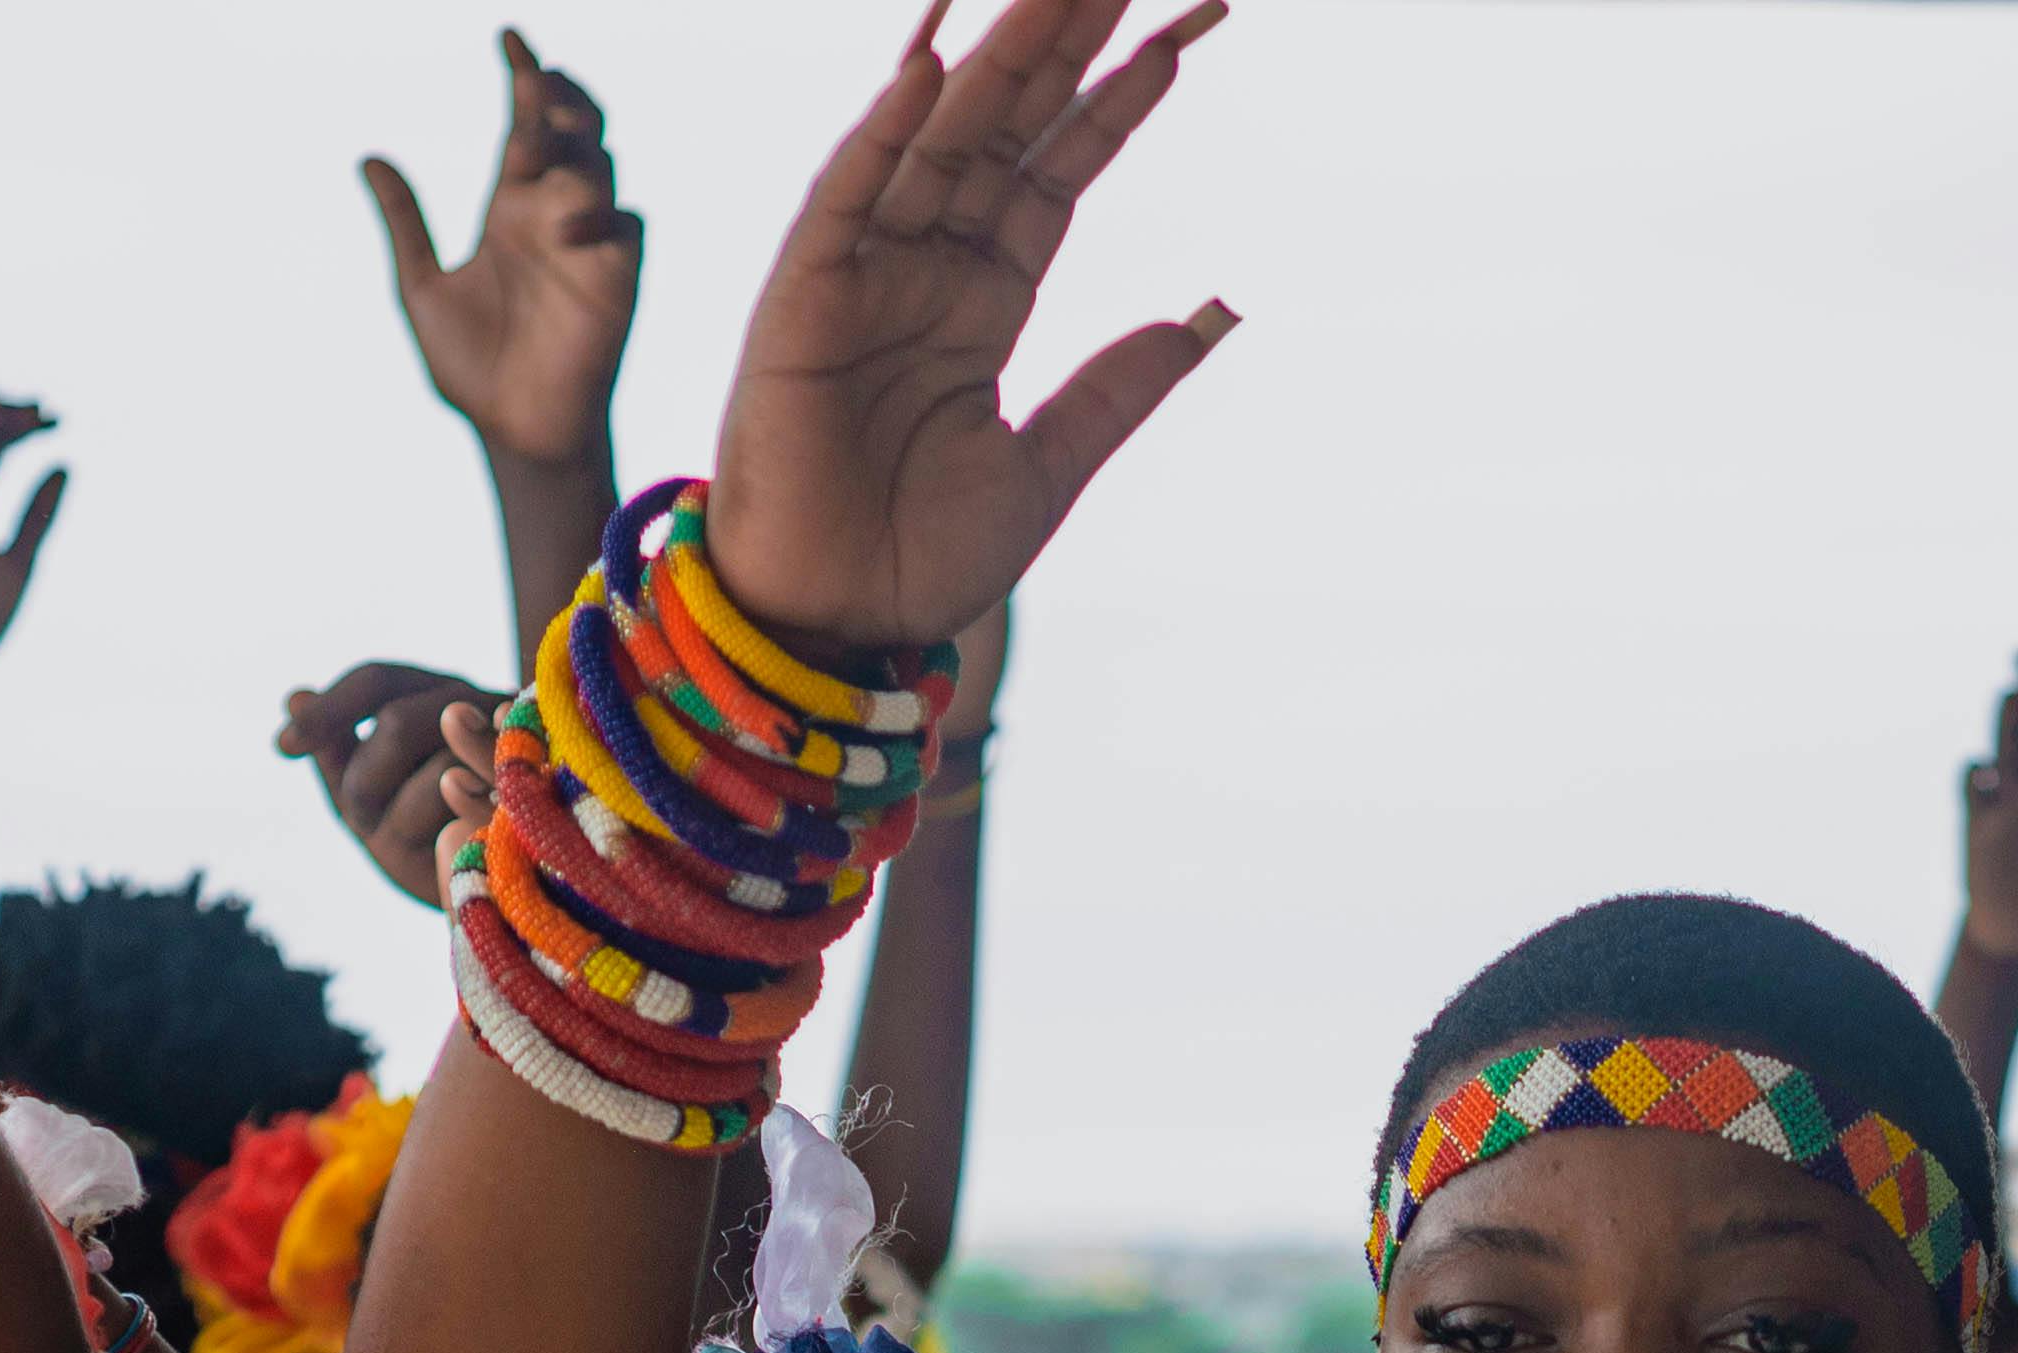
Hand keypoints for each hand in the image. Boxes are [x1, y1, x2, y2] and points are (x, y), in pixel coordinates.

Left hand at [283, 658, 490, 907]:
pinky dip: (460, 825)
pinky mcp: (538, 791)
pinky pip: (485, 809)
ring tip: (407, 845)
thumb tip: (294, 698)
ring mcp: (512, 743)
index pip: (373, 682)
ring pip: (442, 767)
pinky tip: (449, 846)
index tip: (283, 747)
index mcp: (429, 696)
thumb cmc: (430, 836)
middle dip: (366, 780)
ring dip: (409, 818)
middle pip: (398, 723)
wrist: (509, 883)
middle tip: (363, 824)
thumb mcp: (373, 800)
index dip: (330, 710)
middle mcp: (473, 704)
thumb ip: (337, 753)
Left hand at [367, 27, 642, 470]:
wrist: (514, 431)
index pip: (522, 127)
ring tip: (548, 135)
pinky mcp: (618, 280)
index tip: (509, 37)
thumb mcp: (420, 288)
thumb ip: (404, 223)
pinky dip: (602, 211)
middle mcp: (552, 216)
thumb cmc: (469, 370)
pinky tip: (568, 224)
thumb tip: (368, 157)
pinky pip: (625, 224)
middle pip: (572, 131)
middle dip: (562, 98)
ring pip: (600, 166)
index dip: (522, 79)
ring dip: (578, 143)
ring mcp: (589, 245)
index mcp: (507, 209)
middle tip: (536, 82)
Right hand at [702, 0, 1228, 662]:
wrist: (836, 627)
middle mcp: (926, 262)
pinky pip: (846, 197)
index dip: (1122, 99)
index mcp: (986, 295)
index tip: (1190, 30)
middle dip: (1064, 42)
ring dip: (993, 56)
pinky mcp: (801, 300)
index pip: (1063, 169)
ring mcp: (862, 271)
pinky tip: (930, 65)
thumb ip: (1122, 384)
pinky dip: (884, 133)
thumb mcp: (1050, 463)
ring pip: (938, 136)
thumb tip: (1216, 311)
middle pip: (1009, 126)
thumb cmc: (922, 555)